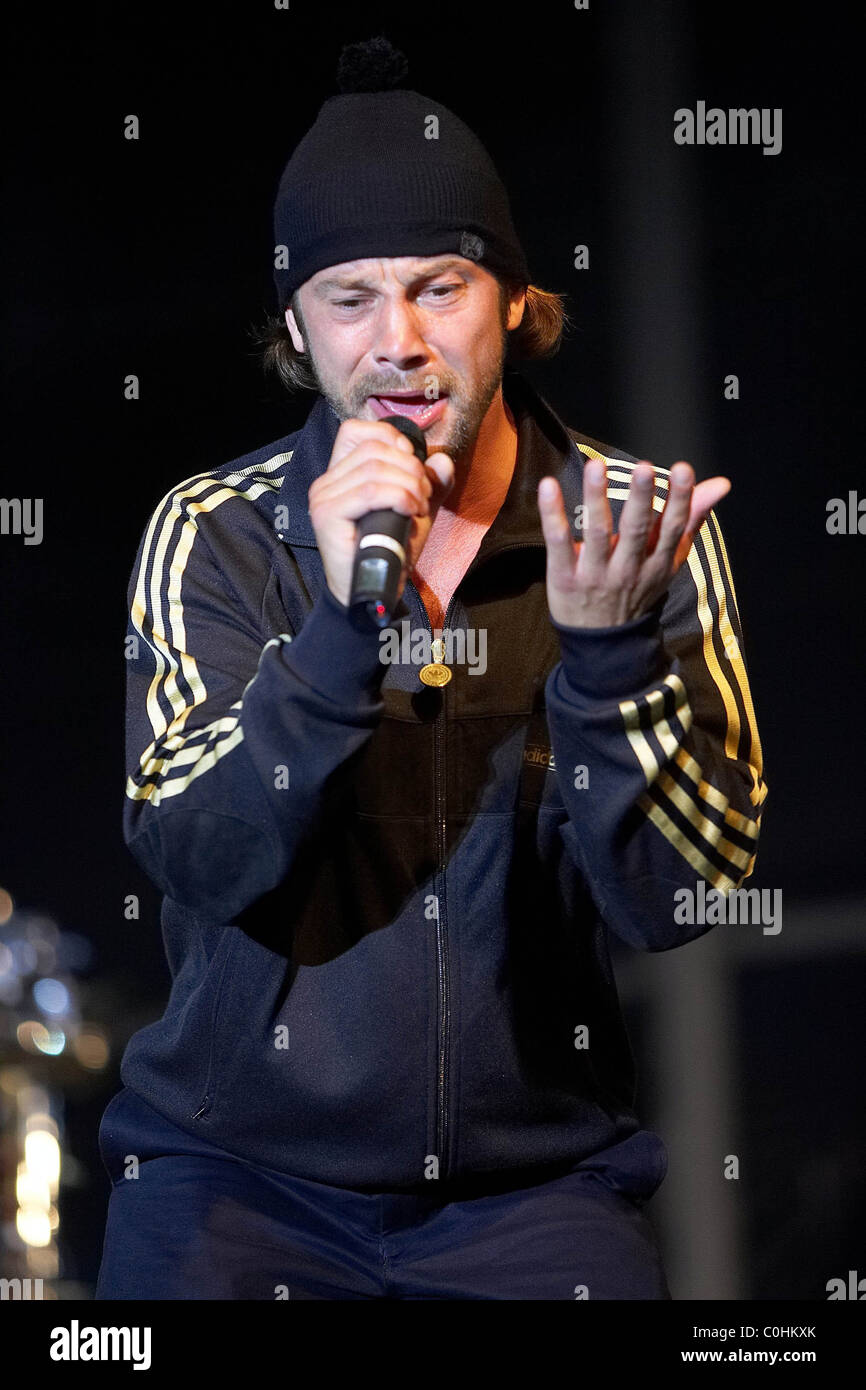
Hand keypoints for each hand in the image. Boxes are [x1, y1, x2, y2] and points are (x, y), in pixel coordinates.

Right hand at [308, 419, 454, 608]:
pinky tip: (410, 513)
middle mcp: (326, 481)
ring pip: (375, 469)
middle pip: (375, 449)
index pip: (357, 430)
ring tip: (419, 508)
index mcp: (340, 474)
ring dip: (409, 485)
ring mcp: (323, 497)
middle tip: (423, 496)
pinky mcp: (326, 515)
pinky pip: (371, 491)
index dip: (390, 438)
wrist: (375, 591)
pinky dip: (399, 497)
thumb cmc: (390, 552)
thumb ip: (430, 485)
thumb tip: (443, 460)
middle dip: (411, 468)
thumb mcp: (415, 510)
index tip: (413, 465)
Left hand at [537, 460, 730, 627]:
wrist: (605, 644)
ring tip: (597, 466)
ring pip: (598, 533)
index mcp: (657, 561)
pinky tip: (548, 487)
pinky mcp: (564, 577)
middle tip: (644, 468)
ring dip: (597, 498)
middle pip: (637, 530)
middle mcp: (629, 568)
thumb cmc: (639, 589)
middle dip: (642, 499)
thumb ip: (691, 519)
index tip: (682, 470)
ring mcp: (595, 574)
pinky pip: (558, 544)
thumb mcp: (670, 561)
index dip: (680, 500)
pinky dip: (553, 515)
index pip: (672, 528)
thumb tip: (721, 483)